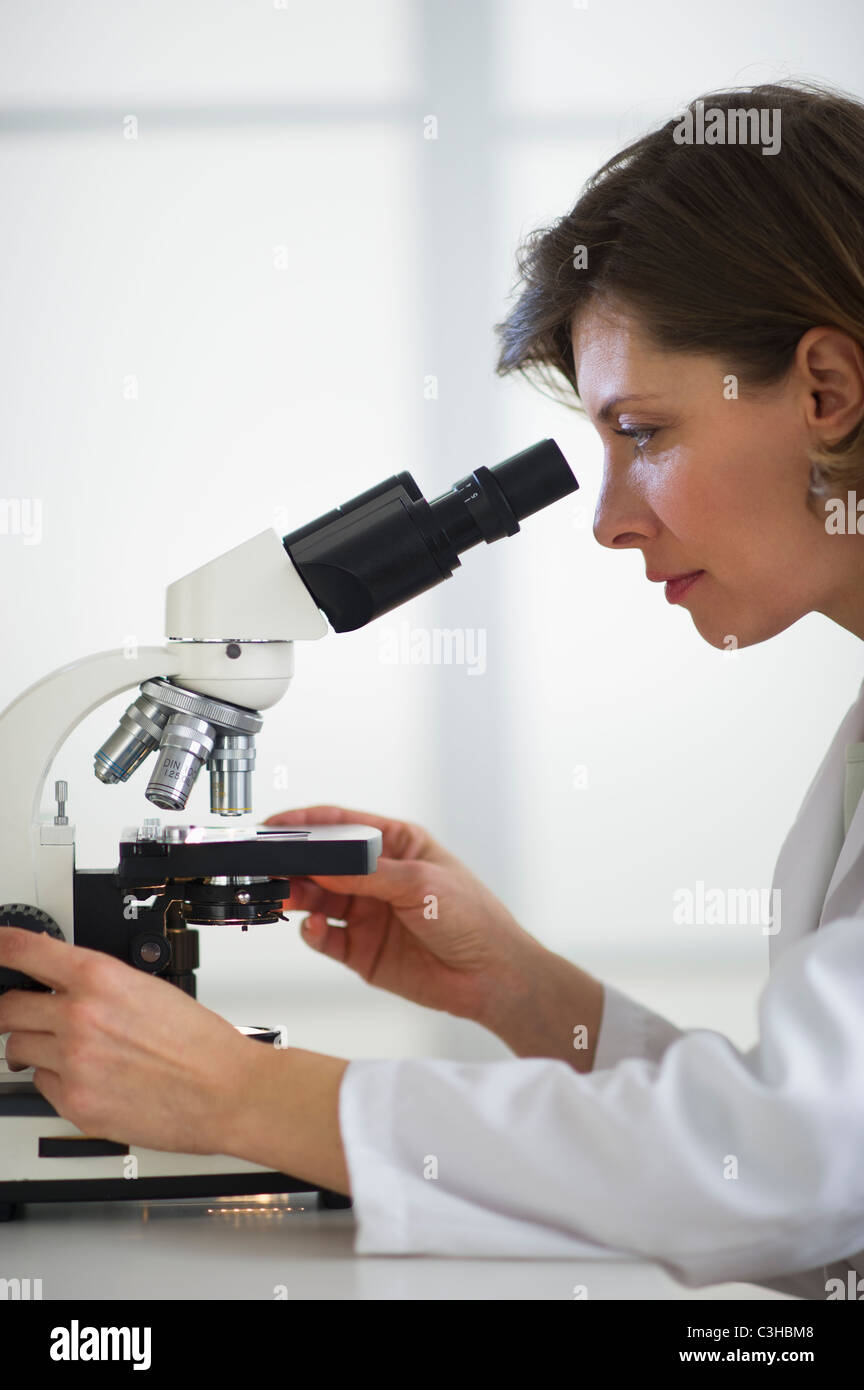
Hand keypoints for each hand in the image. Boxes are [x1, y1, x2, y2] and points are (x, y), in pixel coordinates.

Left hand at [0, 928, 263, 1153]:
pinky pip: (41, 1086)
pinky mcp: (74, 1103)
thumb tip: (66, 985)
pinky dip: (56, 1081)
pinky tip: (88, 1077)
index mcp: (100, 978)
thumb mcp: (150, 989)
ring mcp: (73, 1062)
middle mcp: (79, 1017)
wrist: (226, 1091)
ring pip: (18, 1050)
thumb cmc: (201, 1044)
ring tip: (65, 1052)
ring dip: (33, 1048)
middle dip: (9, 1011)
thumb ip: (100, 985)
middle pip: (7, 1008)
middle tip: (16, 1013)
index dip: (1, 947)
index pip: (25, 950)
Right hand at [263, 804, 548, 1032]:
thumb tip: (324, 864)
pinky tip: (311, 927)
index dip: (308, 824)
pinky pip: (323, 937)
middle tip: (269, 866)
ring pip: (316, 899)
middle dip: (294, 863)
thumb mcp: (421, 883)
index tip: (277, 827)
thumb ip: (368, 874)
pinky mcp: (360, 949)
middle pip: (322, 864)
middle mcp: (377, 877)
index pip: (343, 826)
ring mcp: (366, 913)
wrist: (490, 977)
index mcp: (396, 846)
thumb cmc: (473, 918)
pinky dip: (311, 932)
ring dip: (296, 896)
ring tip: (282, 895)